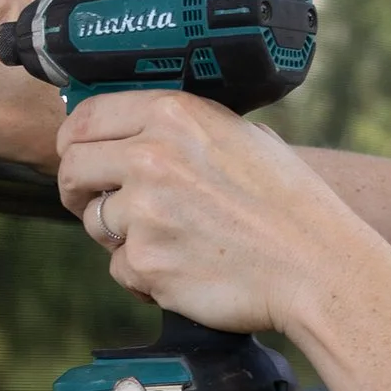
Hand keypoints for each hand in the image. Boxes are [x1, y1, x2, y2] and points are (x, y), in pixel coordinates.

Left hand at [59, 89, 374, 336]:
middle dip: (78, 189)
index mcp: (174, 116)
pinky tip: (183, 270)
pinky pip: (119, 268)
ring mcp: (145, 213)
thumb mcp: (244, 137)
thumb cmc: (292, 205)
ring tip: (169, 240)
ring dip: (119, 234)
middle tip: (93, 201)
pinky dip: (143, 274)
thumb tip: (139, 133)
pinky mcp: (146, 263)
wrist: (317, 267)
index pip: (86, 117)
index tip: (79, 155)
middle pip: (73, 167)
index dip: (74, 140)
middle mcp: (152, 158)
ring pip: (96, 222)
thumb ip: (187, 130)